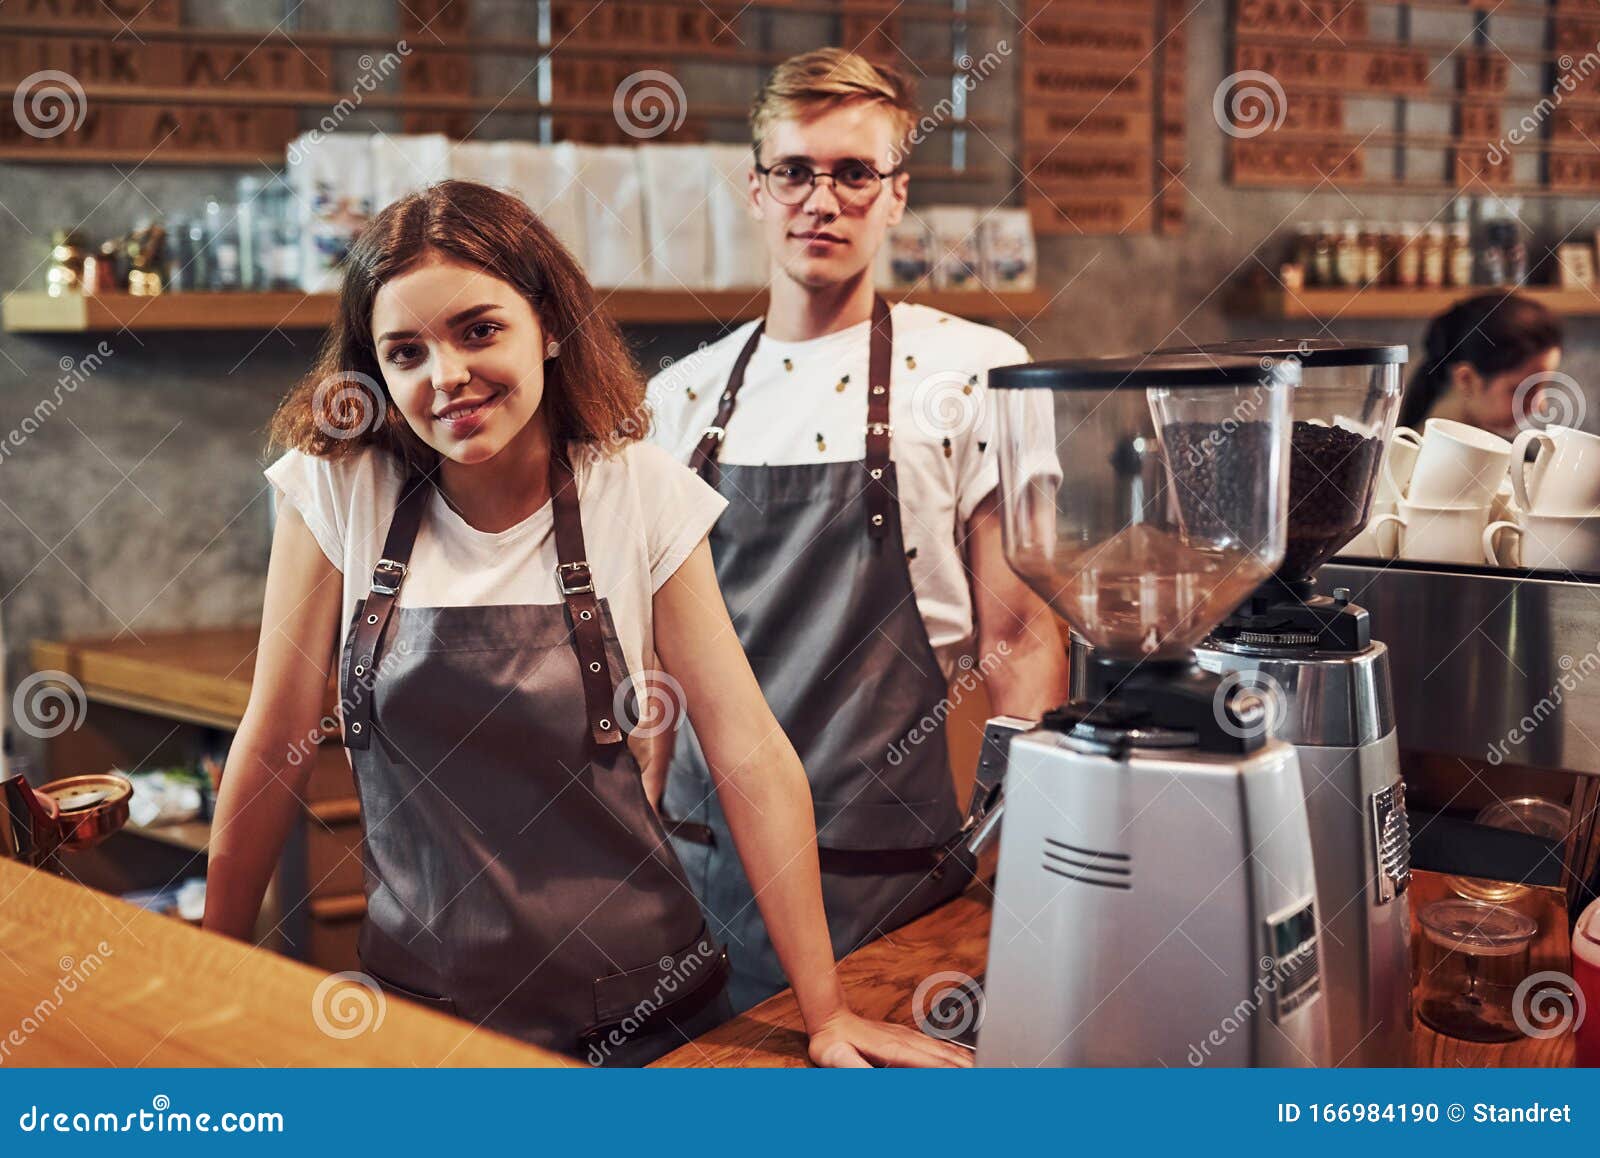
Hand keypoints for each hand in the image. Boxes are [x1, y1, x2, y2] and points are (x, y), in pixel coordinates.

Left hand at [805, 1008, 973, 1067]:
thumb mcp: (837, 1059)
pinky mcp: (906, 1037)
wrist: (830, 1017)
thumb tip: (872, 1078)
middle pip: (947, 1057)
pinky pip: (937, 1045)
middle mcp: (907, 1040)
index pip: (934, 1064)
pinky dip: (954, 1054)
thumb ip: (856, 1070)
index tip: (972, 1081)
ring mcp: (908, 1037)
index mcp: (895, 1049)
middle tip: (991, 1077)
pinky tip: (962, 1059)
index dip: (955, 1074)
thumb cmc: (832, 1041)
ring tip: (985, 1070)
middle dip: (970, 1069)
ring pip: (945, 1049)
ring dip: (966, 1062)